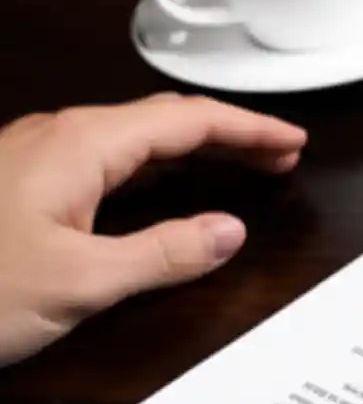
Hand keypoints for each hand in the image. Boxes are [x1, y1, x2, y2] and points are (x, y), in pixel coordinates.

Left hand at [0, 93, 305, 365]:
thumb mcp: (80, 282)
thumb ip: (164, 255)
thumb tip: (228, 232)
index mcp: (80, 147)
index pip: (186, 121)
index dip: (248, 128)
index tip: (293, 141)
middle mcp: (60, 139)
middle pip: (164, 121)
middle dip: (230, 133)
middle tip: (282, 154)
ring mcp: (38, 157)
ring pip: (136, 138)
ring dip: (196, 148)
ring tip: (243, 165)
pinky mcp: (24, 182)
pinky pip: (110, 159)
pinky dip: (159, 167)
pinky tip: (168, 190)